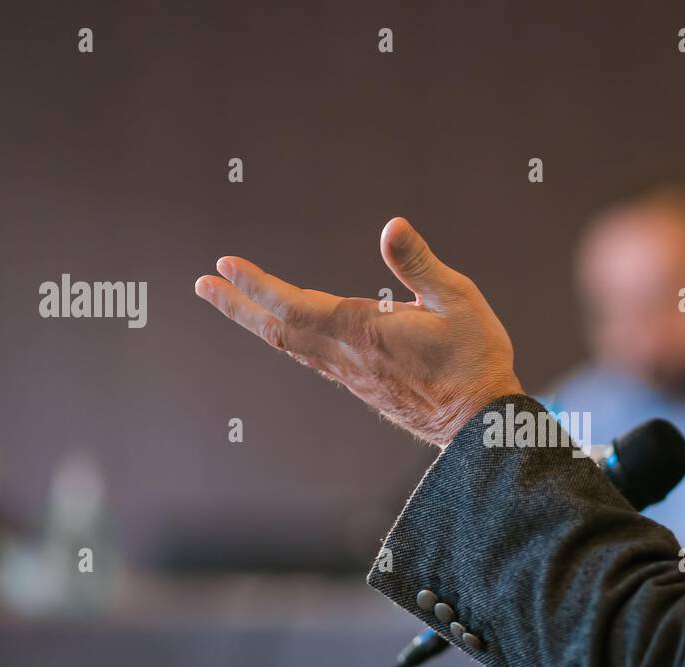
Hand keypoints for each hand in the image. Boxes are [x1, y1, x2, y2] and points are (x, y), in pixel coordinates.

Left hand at [194, 217, 523, 446]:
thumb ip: (420, 264)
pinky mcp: (362, 385)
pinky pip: (310, 359)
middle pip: (278, 330)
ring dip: (257, 322)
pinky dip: (286, 338)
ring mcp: (351, 375)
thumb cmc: (475, 360)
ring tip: (233, 301)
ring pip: (290, 347)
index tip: (225, 266)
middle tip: (204, 285)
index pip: (293, 306)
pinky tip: (286, 332)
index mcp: (362, 332)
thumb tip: (392, 227)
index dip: (256, 286)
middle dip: (238, 305)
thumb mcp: (458, 301)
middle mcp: (346, 357)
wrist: (480, 423)